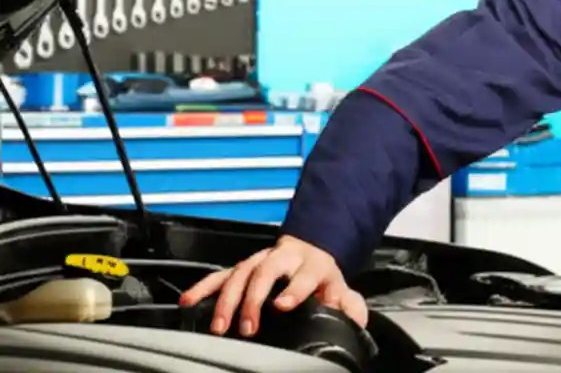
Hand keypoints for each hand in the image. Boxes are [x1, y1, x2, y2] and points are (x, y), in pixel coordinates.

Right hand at [178, 234, 367, 336]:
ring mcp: (258, 261)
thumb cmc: (321, 278)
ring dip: (227, 300)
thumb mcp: (342, 290)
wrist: (309, 251)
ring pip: (239, 274)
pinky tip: (189, 301)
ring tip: (220, 326)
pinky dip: (203, 287)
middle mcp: (282, 259)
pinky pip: (219, 276)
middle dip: (254, 299)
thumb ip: (350, 306)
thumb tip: (353, 322)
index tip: (284, 305)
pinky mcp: (240, 268)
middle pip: (265, 272)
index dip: (295, 289)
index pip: (305, 274)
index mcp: (311, 265)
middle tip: (248, 327)